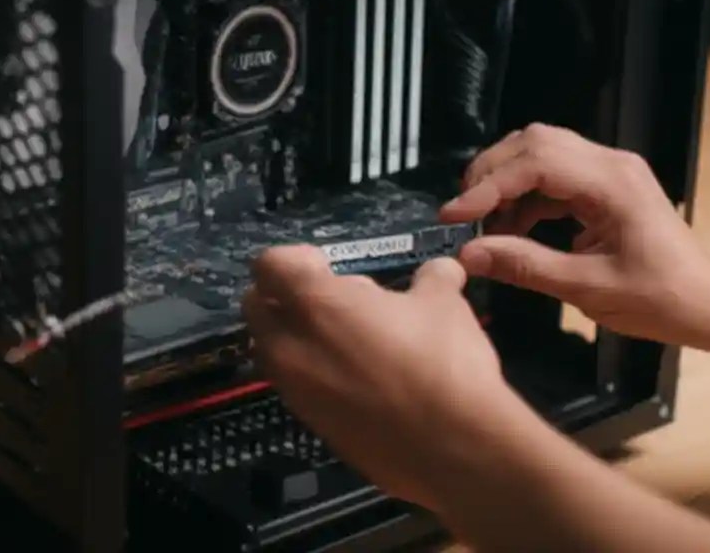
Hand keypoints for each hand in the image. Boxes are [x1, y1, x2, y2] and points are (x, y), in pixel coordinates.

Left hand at [242, 246, 522, 509]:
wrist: (454, 451)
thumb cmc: (443, 364)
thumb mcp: (445, 304)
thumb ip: (432, 279)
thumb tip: (442, 268)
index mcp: (315, 305)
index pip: (269, 265)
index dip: (294, 259)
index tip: (327, 266)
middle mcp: (291, 346)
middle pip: (256, 307)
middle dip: (283, 296)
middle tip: (333, 301)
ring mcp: (295, 391)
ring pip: (271, 350)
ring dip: (295, 337)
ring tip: (349, 342)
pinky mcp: (311, 424)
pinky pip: (295, 387)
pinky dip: (313, 374)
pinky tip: (361, 381)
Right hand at [440, 123, 709, 345]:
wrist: (708, 303)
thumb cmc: (664, 298)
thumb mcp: (588, 289)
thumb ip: (526, 266)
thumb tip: (472, 254)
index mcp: (612, 183)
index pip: (535, 163)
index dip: (489, 186)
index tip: (457, 215)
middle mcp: (611, 166)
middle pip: (534, 143)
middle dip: (491, 174)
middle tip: (464, 214)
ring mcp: (609, 173)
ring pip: (540, 154)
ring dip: (505, 185)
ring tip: (485, 225)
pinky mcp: (604, 188)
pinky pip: (553, 177)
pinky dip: (524, 198)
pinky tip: (511, 230)